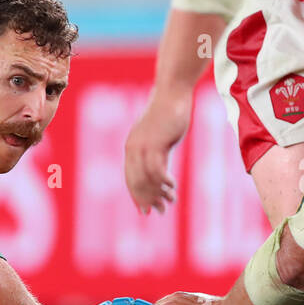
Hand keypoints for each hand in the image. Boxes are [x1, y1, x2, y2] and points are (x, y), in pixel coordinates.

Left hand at [123, 91, 190, 215]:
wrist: (172, 94)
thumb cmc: (169, 115)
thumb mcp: (160, 140)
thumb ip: (158, 157)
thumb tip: (162, 176)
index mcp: (131, 148)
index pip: (130, 179)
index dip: (138, 196)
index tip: (146, 210)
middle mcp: (132, 149)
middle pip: (136, 182)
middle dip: (147, 200)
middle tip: (160, 211)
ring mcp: (142, 146)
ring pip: (146, 179)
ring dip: (158, 193)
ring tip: (170, 201)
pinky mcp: (155, 143)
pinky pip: (156, 170)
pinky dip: (164, 182)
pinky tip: (173, 187)